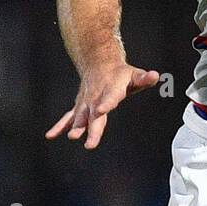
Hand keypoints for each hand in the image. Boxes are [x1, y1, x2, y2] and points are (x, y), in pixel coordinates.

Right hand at [45, 59, 159, 149]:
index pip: (109, 98)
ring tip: (73, 137)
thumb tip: (155, 76)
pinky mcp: (79, 107)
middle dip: (91, 127)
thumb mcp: (134, 75)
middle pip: (93, 115)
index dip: (105, 104)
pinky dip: (59, 126)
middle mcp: (95, 97)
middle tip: (89, 142)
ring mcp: (85, 103)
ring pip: (80, 117)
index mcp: (111, 90)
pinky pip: (68, 118)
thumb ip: (144, 78)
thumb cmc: (120, 74)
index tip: (101, 110)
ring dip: (76, 127)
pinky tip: (51, 136)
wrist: (98, 63)